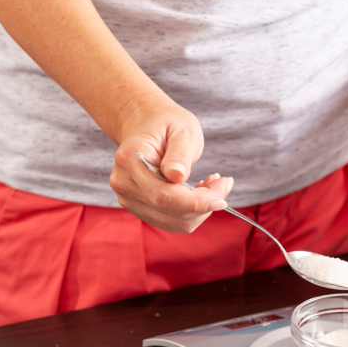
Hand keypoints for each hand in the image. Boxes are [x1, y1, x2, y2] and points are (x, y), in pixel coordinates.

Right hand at [110, 96, 232, 232]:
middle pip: (170, 212)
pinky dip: (192, 212)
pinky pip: (172, 222)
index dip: (195, 203)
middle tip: (223, 183)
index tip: (221, 200)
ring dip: (200, 209)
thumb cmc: (165, 124)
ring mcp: (129, 199)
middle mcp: (124, 183)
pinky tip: (199, 192)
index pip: (163, 195)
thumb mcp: (182, 130)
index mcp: (131, 160)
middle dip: (204, 204)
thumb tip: (177, 176)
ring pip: (175, 222)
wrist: (144, 124)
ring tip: (211, 185)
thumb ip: (180, 154)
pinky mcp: (139, 208)